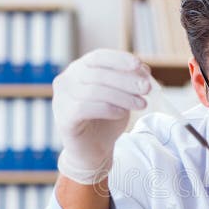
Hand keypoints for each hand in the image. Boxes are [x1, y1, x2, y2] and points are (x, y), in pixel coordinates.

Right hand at [53, 49, 150, 184]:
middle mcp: (66, 81)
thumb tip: (144, 69)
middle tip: (147, 88)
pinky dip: (108, 108)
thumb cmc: (106, 120)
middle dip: (126, 80)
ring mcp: (61, 99)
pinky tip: (122, 113)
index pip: (99, 57)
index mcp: (79, 69)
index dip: (120, 59)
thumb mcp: (121, 97)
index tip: (141, 66)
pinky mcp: (63, 118)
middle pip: (98, 73)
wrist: (93, 151)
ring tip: (141, 104)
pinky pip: (86, 107)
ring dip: (122, 96)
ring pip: (94, 90)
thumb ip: (128, 81)